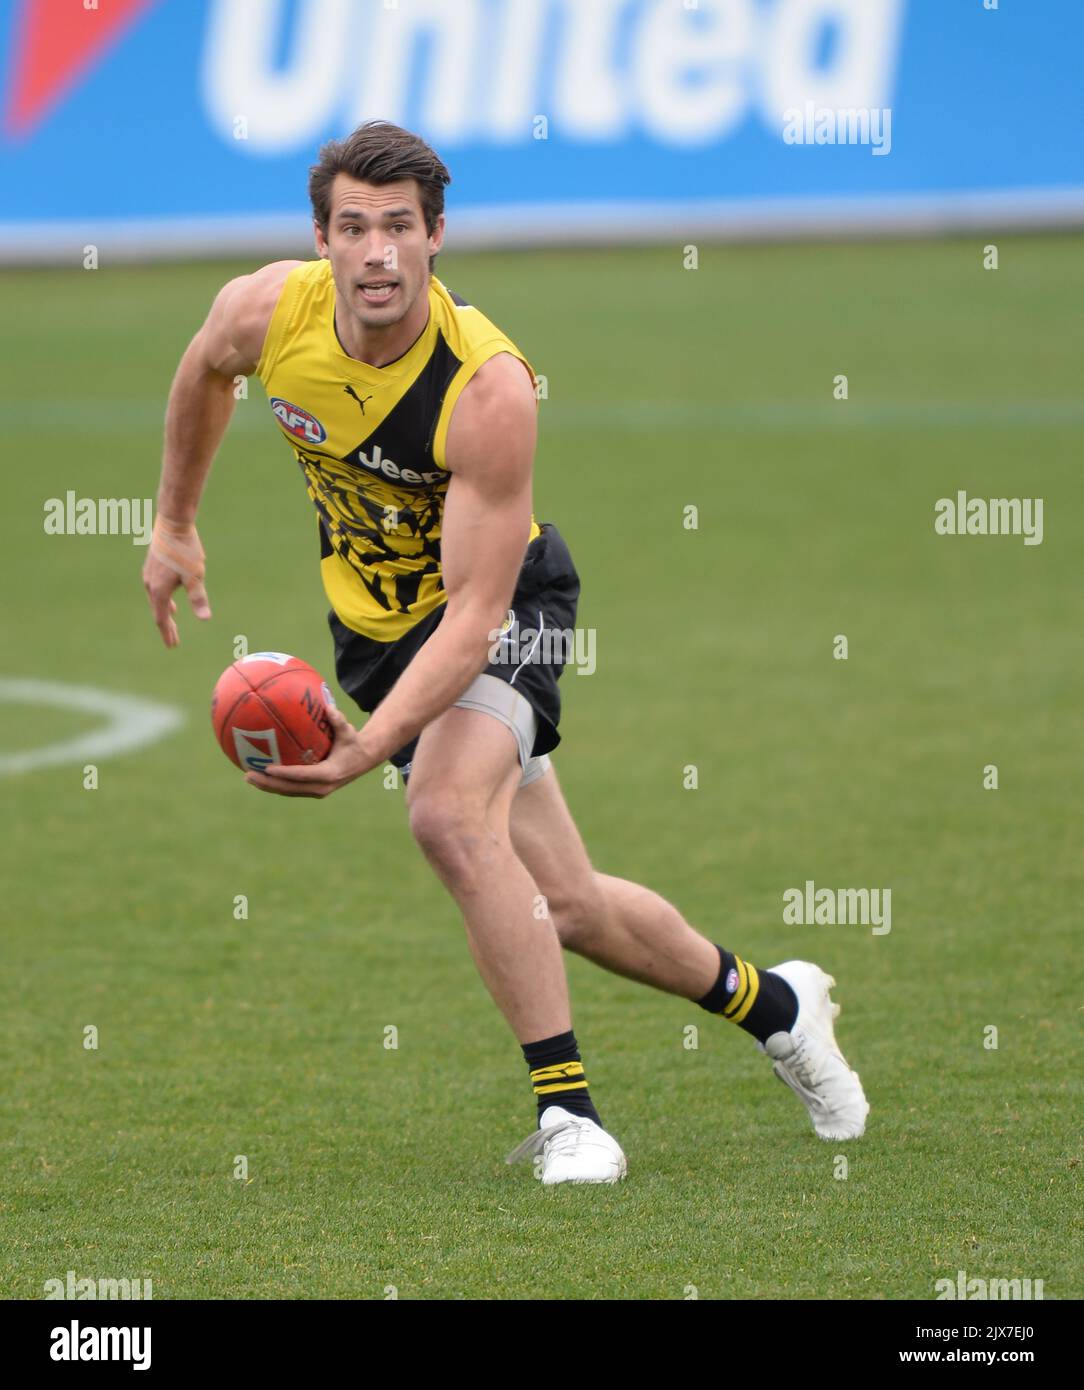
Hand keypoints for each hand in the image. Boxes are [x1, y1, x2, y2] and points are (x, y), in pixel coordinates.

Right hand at [143, 516, 211, 646]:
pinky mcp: (152, 566)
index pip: (162, 619)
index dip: (168, 633)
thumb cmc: (186, 550)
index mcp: (160, 591)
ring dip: (164, 613)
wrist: (172, 524)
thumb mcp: (196, 576)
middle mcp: (150, 585)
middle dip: (166, 627)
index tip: (172, 646)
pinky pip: (156, 590)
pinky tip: (171, 599)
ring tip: (172, 623)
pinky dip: (163, 600)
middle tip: (173, 641)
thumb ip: (198, 598)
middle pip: (158, 611)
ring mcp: (149, 575)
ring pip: (156, 600)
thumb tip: (205, 619)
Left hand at [244, 706, 376, 797]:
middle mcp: (321, 787)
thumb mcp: (348, 731)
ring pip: (287, 791)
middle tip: (248, 775)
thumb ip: (339, 720)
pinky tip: (260, 775)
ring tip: (248, 777)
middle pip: (289, 788)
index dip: (284, 773)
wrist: (364, 760)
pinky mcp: (313, 790)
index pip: (302, 775)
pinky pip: (291, 788)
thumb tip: (329, 707)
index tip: (267, 768)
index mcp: (329, 774)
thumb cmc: (353, 742)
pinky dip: (275, 783)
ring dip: (267, 786)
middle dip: (268, 783)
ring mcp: (317, 791)